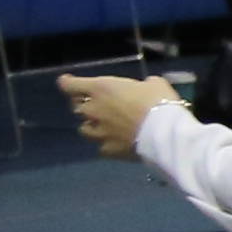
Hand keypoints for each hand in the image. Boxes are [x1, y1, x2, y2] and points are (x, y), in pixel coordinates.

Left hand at [62, 72, 180, 159]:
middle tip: (99, 106)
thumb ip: (141, 85)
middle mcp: (93, 110)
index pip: (69, 85)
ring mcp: (98, 132)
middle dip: (86, 105)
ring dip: (92, 126)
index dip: (67, 82)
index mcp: (100, 89)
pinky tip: (117, 144)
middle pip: (77, 107)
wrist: (165, 132)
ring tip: (104, 127)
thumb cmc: (158, 101)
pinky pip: (102, 147)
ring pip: (84, 129)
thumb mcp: (154, 83)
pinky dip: (107, 144)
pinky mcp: (107, 150)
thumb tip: (145, 87)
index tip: (68, 81)